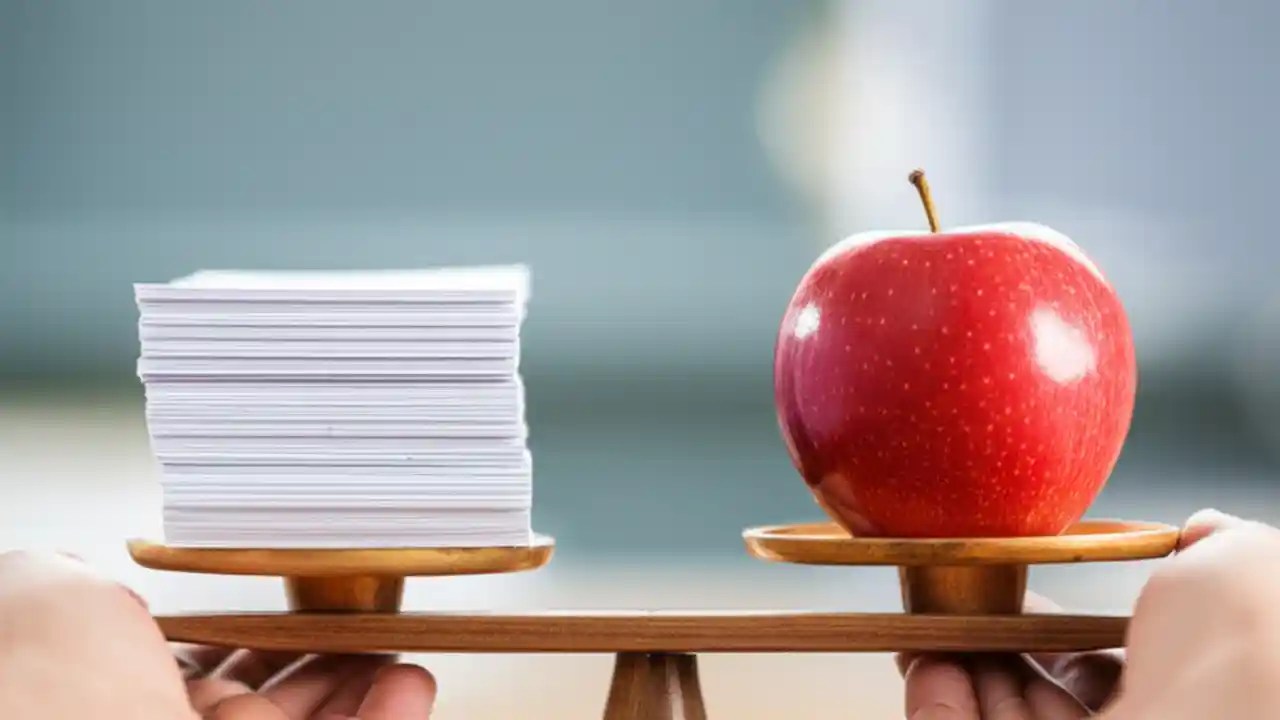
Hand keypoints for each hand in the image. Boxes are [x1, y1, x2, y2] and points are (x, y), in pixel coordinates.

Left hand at [0, 551, 435, 718]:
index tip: (304, 598)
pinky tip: (410, 684)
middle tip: (371, 617)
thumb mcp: (48, 594)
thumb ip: (75, 576)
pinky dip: (391, 716)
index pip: (211, 658)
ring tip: (405, 646)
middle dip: (332, 651)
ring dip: (371, 680)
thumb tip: (84, 567)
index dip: (262, 626)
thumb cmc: (44, 689)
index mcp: (122, 690)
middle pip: (279, 691)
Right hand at [900, 509, 1279, 718]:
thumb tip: (1201, 529)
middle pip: (1039, 696)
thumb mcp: (1248, 567)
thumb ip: (1219, 544)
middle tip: (951, 601)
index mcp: (1190, 698)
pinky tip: (922, 657)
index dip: (1055, 630)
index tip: (1012, 592)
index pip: (1105, 668)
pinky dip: (933, 702)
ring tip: (925, 618)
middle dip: (988, 645)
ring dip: (952, 664)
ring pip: (995, 716)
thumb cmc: (1241, 652)